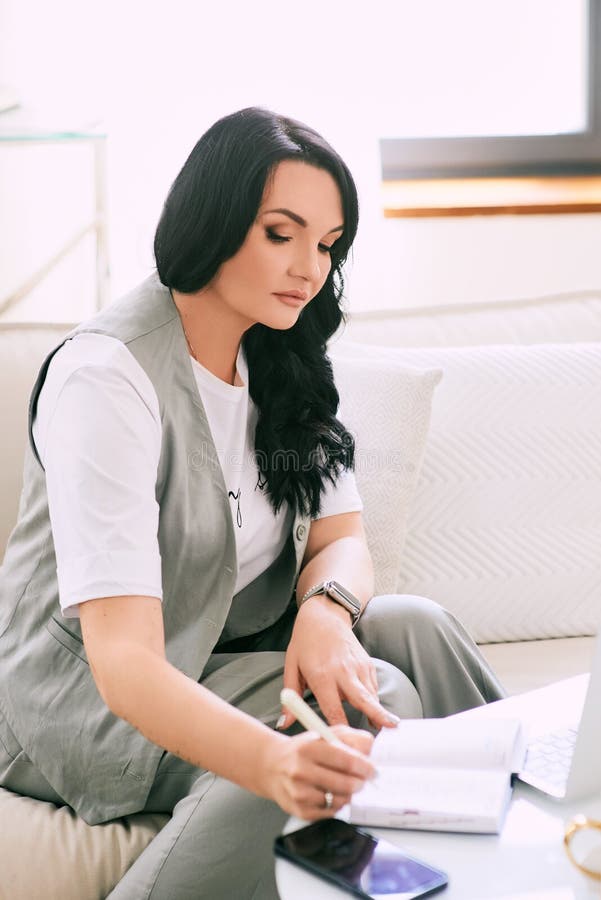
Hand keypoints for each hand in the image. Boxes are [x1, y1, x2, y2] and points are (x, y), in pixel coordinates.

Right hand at [262, 724, 374, 818]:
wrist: (271, 766)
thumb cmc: (301, 750)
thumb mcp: (323, 734)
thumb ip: (349, 737)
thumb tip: (370, 749)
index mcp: (308, 748)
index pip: (346, 760)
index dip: (364, 767)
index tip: (372, 770)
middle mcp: (301, 770)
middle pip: (345, 784)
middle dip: (360, 783)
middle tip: (363, 780)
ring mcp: (299, 793)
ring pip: (340, 800)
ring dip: (348, 794)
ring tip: (345, 786)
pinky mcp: (300, 811)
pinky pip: (331, 812)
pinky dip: (336, 804)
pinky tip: (331, 794)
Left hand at [279, 595, 400, 730]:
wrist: (324, 615)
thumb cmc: (304, 643)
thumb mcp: (291, 667)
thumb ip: (290, 699)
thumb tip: (285, 725)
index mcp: (322, 675)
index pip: (333, 708)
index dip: (340, 728)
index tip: (345, 745)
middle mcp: (343, 671)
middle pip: (363, 699)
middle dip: (376, 716)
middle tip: (389, 731)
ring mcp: (358, 666)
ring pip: (371, 695)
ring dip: (375, 711)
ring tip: (383, 728)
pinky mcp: (368, 663)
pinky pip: (373, 687)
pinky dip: (372, 699)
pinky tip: (370, 707)